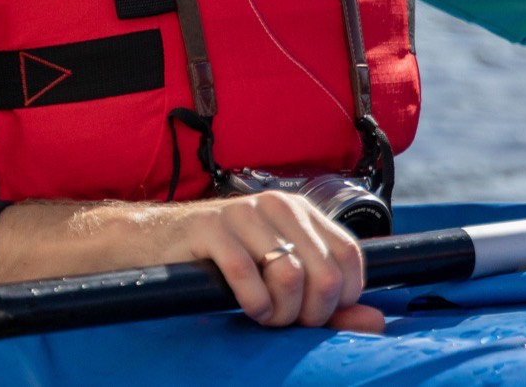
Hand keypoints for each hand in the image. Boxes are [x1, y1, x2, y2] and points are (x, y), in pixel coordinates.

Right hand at [0, 191, 384, 331]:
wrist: (149, 244)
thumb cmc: (219, 264)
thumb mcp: (277, 279)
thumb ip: (329, 302)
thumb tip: (376, 321)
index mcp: (300, 212)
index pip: (351, 259)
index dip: (340, 301)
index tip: (312, 317)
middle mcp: (277, 205)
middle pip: (326, 275)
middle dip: (308, 315)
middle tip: (280, 321)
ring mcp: (244, 213)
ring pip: (292, 278)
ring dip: (278, 314)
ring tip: (259, 313)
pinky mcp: (212, 228)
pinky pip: (250, 278)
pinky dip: (251, 305)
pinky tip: (240, 306)